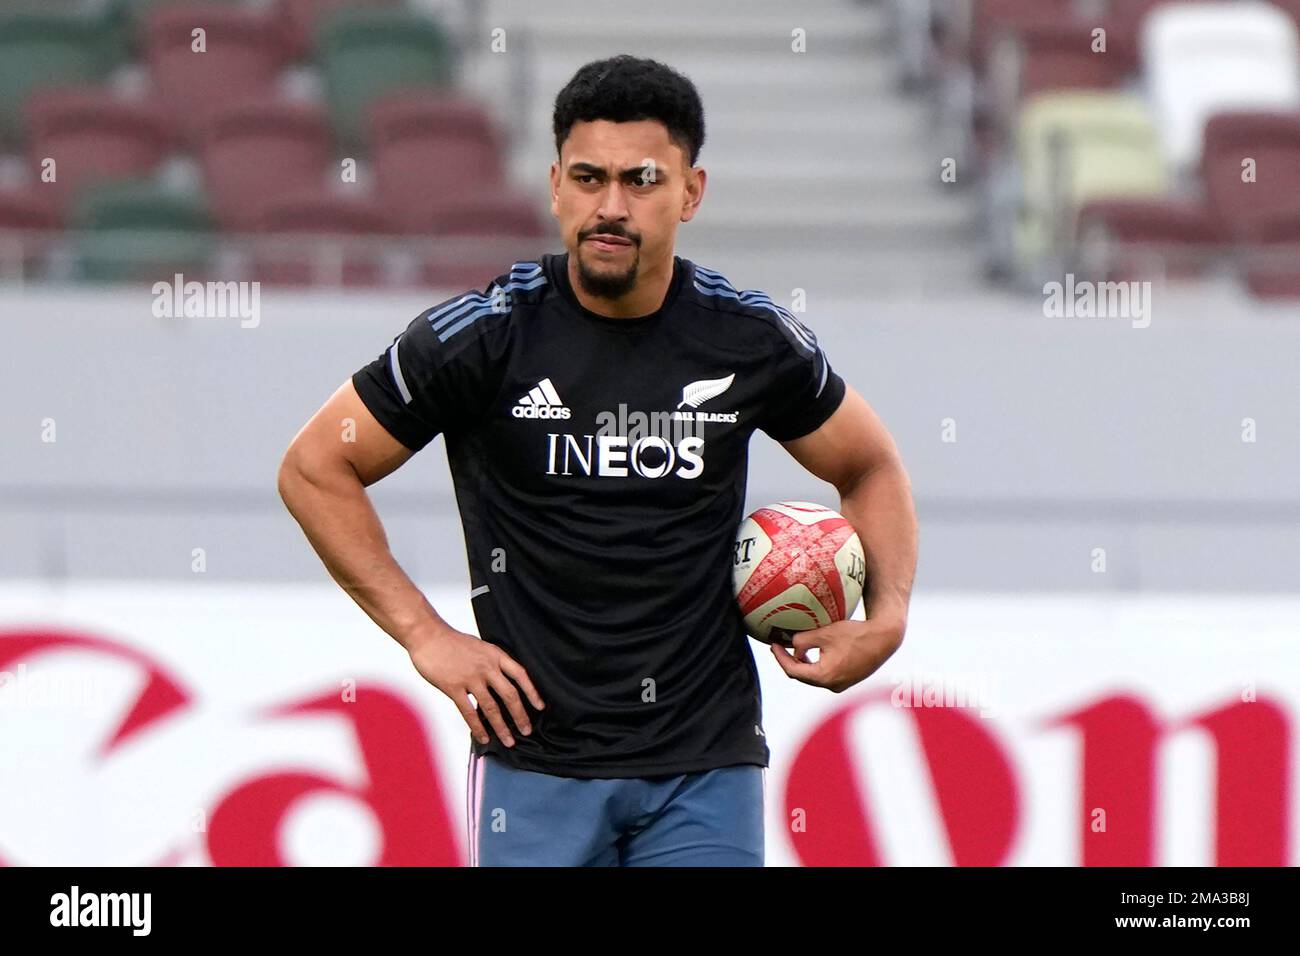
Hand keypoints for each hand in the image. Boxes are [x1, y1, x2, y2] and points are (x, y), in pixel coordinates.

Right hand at [408, 627, 544, 746]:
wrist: (428, 636)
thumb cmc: (452, 641)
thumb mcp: (480, 646)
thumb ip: (492, 662)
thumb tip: (502, 681)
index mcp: (495, 655)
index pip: (520, 675)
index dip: (532, 692)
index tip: (540, 707)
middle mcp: (487, 667)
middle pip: (510, 695)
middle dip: (520, 716)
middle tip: (527, 731)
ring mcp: (471, 678)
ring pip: (491, 707)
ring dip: (502, 727)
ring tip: (509, 741)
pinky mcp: (454, 687)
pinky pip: (469, 712)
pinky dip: (478, 727)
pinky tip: (483, 737)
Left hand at [769, 617, 904, 692]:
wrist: (883, 639)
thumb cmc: (854, 634)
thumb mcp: (824, 633)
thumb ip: (802, 640)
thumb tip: (791, 646)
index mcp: (825, 676)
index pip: (793, 671)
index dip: (780, 658)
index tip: (773, 645)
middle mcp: (832, 686)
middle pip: (802, 676)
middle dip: (789, 661)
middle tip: (779, 646)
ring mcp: (841, 685)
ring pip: (813, 676)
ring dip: (802, 664)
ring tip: (792, 649)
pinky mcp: (847, 680)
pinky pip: (825, 675)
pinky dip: (815, 665)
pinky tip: (811, 653)